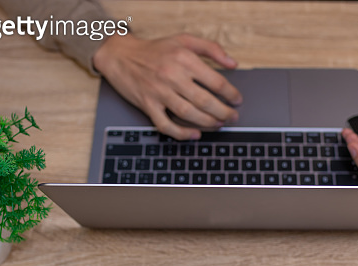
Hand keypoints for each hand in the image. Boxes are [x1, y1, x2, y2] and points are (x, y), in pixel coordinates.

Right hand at [93, 33, 242, 139]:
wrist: (120, 55)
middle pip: (205, 101)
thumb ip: (211, 48)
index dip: (231, 94)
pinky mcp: (147, 105)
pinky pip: (165, 125)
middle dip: (224, 112)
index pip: (215, 82)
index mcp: (184, 59)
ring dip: (207, 122)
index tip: (237, 100)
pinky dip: (181, 133)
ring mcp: (159, 92)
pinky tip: (194, 134)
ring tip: (218, 124)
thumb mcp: (184, 39)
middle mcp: (172, 76)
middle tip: (232, 117)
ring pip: (189, 113)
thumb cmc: (154, 49)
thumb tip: (232, 64)